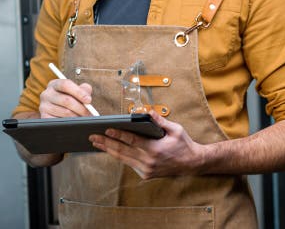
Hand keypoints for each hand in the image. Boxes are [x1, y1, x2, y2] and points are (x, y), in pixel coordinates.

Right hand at [39, 78, 93, 117]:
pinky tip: (74, 122)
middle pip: (66, 100)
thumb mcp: (78, 91)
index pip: (66, 85)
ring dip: (77, 116)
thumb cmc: (71, 99)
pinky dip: (70, 122)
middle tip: (89, 113)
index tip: (88, 100)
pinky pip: (60, 121)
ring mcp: (44, 106)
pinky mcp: (44, 118)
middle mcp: (46, 94)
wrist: (60, 111)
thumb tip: (87, 97)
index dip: (78, 92)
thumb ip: (84, 90)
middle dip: (81, 108)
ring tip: (83, 118)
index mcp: (54, 84)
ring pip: (65, 112)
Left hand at [89, 110, 206, 178]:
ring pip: (123, 159)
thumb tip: (145, 110)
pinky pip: (129, 163)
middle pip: (122, 151)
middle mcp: (148, 162)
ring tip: (97, 143)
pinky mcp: (145, 174)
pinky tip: (110, 149)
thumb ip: (159, 120)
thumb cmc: (183, 144)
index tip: (106, 130)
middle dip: (106, 143)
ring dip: (108, 150)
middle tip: (92, 137)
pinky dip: (119, 156)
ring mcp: (146, 170)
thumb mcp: (175, 129)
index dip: (118, 135)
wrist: (192, 164)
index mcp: (155, 150)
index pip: (132, 141)